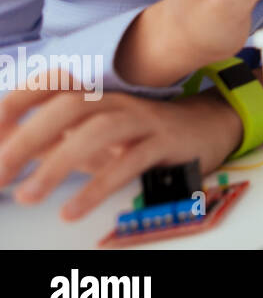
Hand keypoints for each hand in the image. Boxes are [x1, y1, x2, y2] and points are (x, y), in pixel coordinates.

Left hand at [0, 77, 242, 221]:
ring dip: (57, 165)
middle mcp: (116, 100)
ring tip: (28, 196)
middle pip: (67, 108)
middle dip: (26, 140)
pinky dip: (98, 187)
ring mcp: (142, 119)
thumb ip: (52, 140)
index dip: (15, 104)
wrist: (207, 128)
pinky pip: (129, 162)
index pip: (48, 88)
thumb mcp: (91, 135)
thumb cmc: (141, 133)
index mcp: (95, 93)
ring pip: (97, 132)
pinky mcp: (164, 143)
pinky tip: (73, 210)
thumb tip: (6, 149)